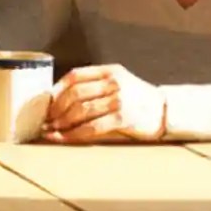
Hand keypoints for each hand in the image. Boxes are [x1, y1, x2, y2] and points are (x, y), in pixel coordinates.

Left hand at [43, 65, 166, 143]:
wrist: (165, 112)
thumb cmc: (136, 100)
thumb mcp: (119, 84)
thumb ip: (95, 86)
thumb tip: (57, 100)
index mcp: (111, 71)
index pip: (76, 75)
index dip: (57, 89)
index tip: (45, 103)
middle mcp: (115, 82)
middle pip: (75, 93)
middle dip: (56, 109)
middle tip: (46, 121)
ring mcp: (120, 100)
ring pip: (81, 111)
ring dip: (61, 123)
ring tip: (51, 131)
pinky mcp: (123, 118)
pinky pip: (91, 127)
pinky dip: (73, 134)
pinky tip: (63, 138)